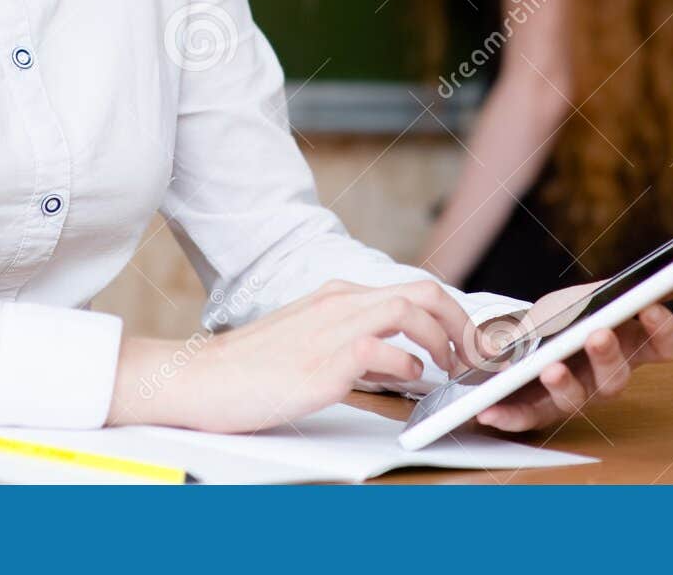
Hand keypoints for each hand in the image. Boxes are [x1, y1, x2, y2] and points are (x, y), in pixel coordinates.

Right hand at [108, 279, 476, 431]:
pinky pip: (384, 349)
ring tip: (453, 370)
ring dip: (445, 340)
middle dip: (463, 323)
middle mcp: (340, 301)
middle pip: (425, 291)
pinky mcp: (323, 360)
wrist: (197, 377)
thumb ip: (355, 346)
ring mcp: (332, 327)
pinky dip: (409, 364)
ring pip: (413, 309)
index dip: (452, 315)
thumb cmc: (249, 370)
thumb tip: (402, 363)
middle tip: (475, 357)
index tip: (469, 344)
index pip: (413, 290)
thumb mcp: (309, 345)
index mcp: (338, 296)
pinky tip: (411, 382)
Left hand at [472, 303, 672, 432]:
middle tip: (598, 333)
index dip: (663, 331)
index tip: (650, 305)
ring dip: (565, 384)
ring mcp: (573, 395)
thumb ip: (638, 284)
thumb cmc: (563, 319)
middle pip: (618, 377)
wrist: (516, 343)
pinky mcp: (537, 410)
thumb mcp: (591, 295)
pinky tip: (491, 409)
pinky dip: (510, 415)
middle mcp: (605, 376)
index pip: (664, 347)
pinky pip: (526, 417)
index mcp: (628, 346)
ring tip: (549, 367)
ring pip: (577, 399)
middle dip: (609, 356)